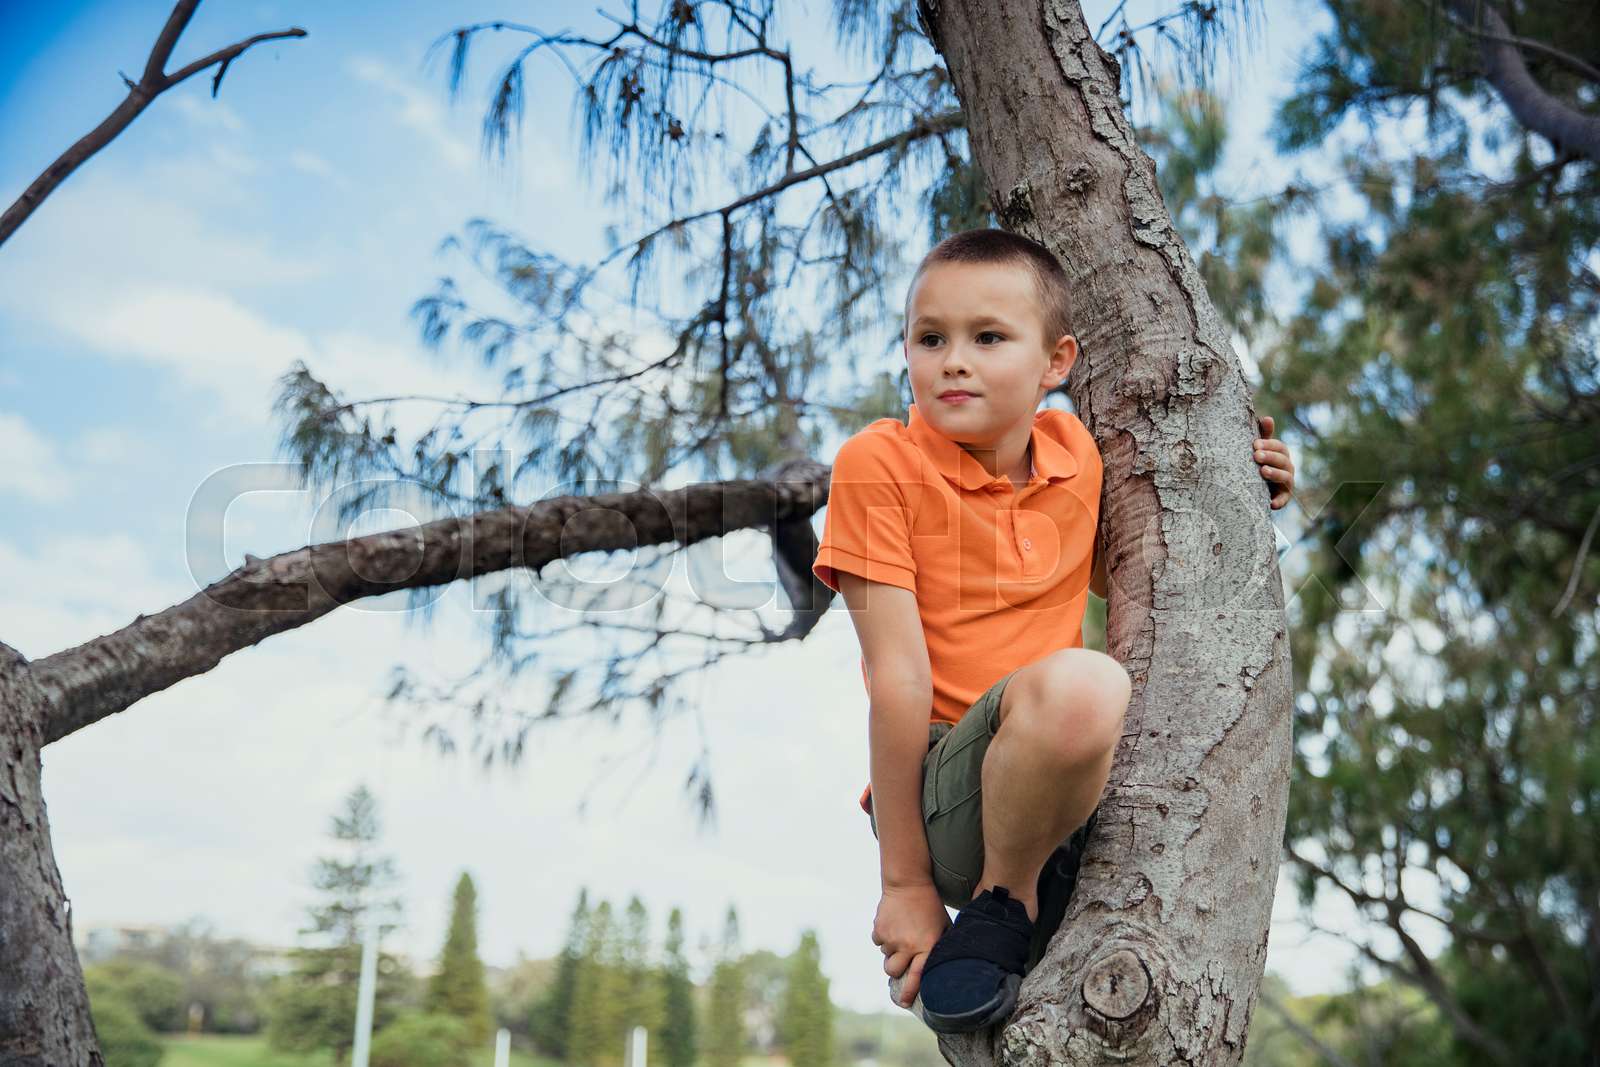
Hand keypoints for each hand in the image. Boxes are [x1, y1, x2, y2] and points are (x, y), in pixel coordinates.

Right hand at [872, 882, 950, 1008]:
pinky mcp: (879, 929)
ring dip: (891, 951)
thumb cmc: (930, 906)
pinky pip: (878, 941)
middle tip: (901, 960)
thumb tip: (943, 969)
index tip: (905, 1003)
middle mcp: (908, 944)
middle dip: (896, 970)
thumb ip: (941, 948)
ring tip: (901, 934)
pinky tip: (893, 925)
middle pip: (894, 971)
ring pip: (886, 956)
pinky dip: (883, 937)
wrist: (908, 883)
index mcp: (927, 945)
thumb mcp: (943, 926)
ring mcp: (892, 937)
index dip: (910, 992)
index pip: (918, 976)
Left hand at [1254, 415, 1294, 509]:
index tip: (1255, 444)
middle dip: (1270, 457)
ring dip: (1275, 474)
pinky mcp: (1283, 497)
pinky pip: (1283, 500)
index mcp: (1281, 454)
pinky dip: (1279, 501)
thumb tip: (1268, 418)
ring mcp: (1286, 482)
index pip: (1279, 447)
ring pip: (1285, 477)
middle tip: (1256, 455)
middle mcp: (1287, 467)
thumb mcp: (1260, 448)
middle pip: (1283, 460)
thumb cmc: (1258, 462)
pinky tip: (1271, 503)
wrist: (1255, 487)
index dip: (1269, 444)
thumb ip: (1263, 435)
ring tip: (1263, 472)